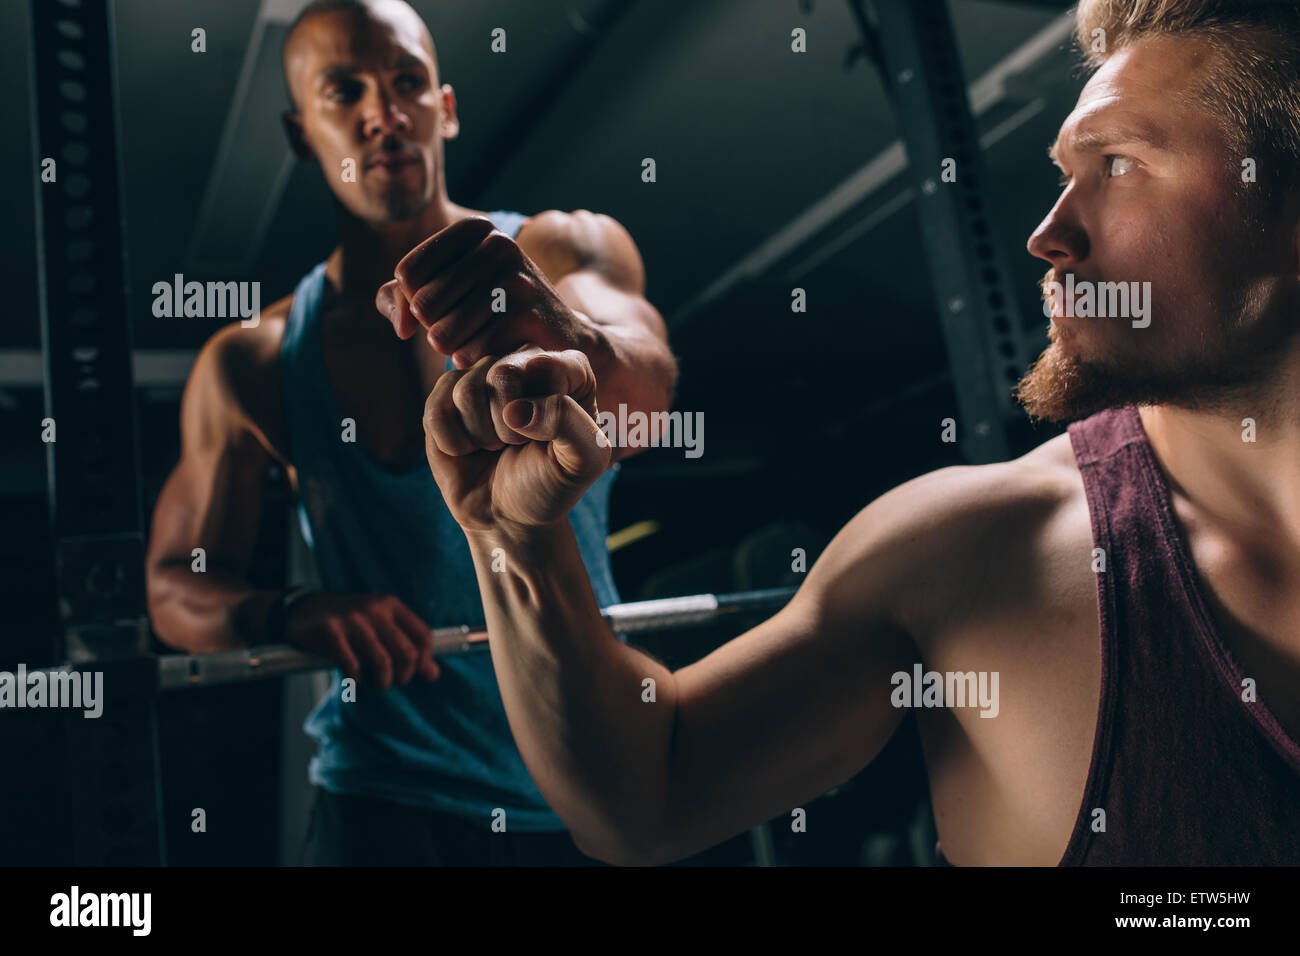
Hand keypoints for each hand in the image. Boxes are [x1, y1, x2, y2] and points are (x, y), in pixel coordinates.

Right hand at [283, 592, 439, 690]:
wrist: (304, 611)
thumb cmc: (349, 623)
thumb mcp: (380, 626)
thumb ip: (407, 646)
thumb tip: (434, 674)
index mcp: (391, 604)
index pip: (424, 636)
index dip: (425, 661)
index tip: (414, 673)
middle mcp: (375, 609)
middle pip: (407, 653)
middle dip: (404, 676)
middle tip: (392, 682)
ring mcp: (353, 619)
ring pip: (383, 662)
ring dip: (382, 683)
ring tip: (376, 685)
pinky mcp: (331, 632)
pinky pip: (352, 666)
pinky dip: (357, 681)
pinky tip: (355, 681)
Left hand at [375, 217, 587, 368]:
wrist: (560, 337)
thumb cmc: (492, 313)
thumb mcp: (446, 293)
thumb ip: (400, 297)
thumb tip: (402, 326)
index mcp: (475, 229)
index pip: (407, 273)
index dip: (413, 303)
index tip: (440, 310)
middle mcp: (499, 244)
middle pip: (423, 303)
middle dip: (432, 329)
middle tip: (457, 332)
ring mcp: (518, 277)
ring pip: (442, 331)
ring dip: (449, 349)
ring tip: (469, 344)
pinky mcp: (529, 315)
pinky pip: (469, 349)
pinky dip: (469, 361)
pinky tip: (484, 356)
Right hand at [423, 346, 611, 534]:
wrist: (508, 514)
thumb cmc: (551, 482)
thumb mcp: (584, 460)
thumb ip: (570, 423)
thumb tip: (515, 409)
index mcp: (568, 370)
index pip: (550, 368)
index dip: (545, 414)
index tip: (551, 438)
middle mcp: (522, 361)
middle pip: (503, 374)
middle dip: (508, 427)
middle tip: (517, 443)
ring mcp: (480, 375)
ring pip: (466, 392)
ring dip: (481, 436)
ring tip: (495, 446)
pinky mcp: (444, 395)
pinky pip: (437, 411)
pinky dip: (454, 444)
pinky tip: (469, 449)